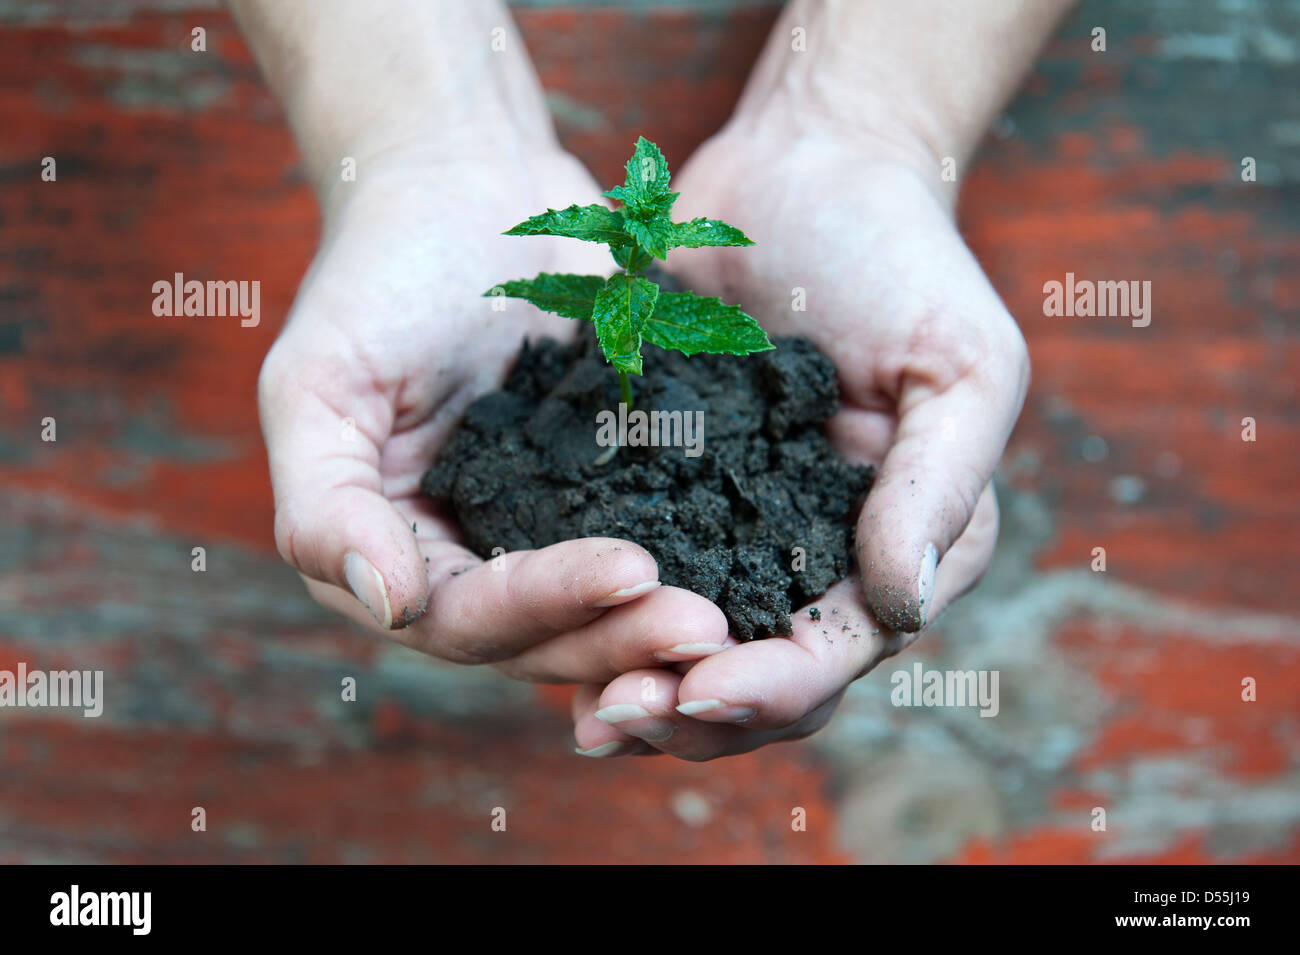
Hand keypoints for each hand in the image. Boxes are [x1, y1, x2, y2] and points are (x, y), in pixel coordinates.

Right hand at [258, 141, 732, 678]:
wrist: (469, 185)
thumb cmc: (380, 272)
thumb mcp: (318, 383)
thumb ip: (324, 506)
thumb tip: (388, 604)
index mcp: (396, 554)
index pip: (464, 618)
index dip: (543, 605)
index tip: (630, 568)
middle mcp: (472, 563)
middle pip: (545, 638)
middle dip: (621, 637)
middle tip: (706, 628)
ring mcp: (546, 531)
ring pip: (607, 612)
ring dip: (663, 623)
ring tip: (737, 621)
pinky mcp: (613, 492)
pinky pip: (660, 544)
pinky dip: (700, 567)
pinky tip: (754, 571)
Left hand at [570, 113, 1028, 758]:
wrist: (809, 168)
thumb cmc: (905, 260)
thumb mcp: (959, 368)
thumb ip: (937, 489)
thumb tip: (898, 610)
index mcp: (901, 548)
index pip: (837, 649)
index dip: (772, 684)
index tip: (701, 686)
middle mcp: (817, 559)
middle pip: (756, 677)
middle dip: (689, 709)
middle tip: (614, 717)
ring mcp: (738, 529)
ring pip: (685, 645)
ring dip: (634, 682)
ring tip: (578, 709)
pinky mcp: (666, 488)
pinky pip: (628, 570)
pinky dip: (594, 611)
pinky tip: (542, 630)